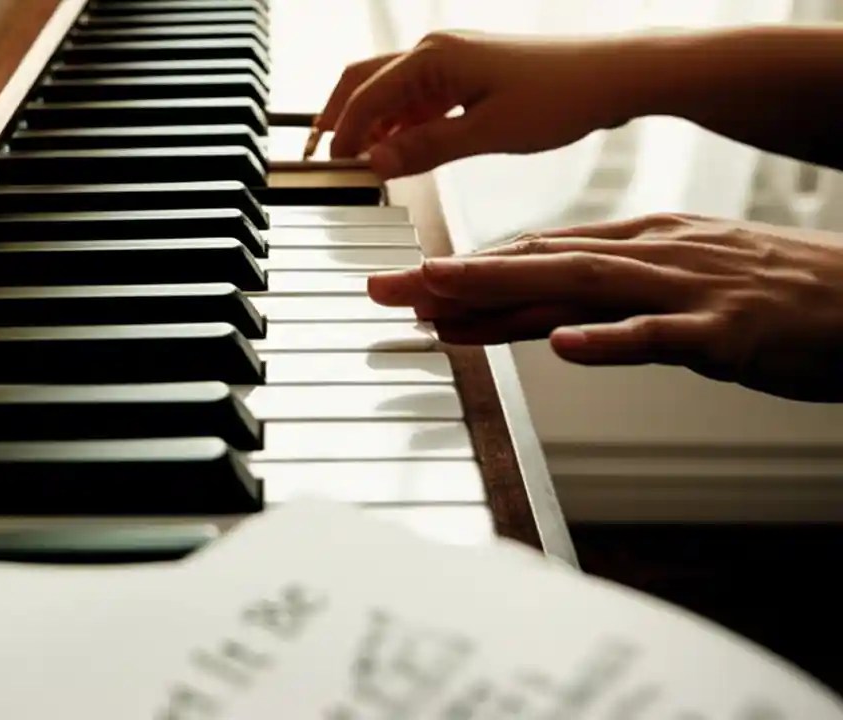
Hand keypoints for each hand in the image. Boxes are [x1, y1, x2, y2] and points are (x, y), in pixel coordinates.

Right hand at [317, 31, 647, 179]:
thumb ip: (425, 149)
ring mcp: (450, 61)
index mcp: (432, 58)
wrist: (612, 76)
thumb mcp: (487, 133)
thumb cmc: (561, 96)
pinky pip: (417, 98)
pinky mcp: (466, 75)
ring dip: (371, 125)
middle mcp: (434, 52)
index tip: (332, 167)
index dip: (342, 134)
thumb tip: (376, 161)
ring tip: (364, 163)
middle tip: (325, 158)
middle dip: (340, 119)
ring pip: (388, 92)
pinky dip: (400, 124)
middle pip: (364, 82)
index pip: (365, 97)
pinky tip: (402, 151)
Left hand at [366, 214, 842, 402]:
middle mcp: (651, 256)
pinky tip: (565, 346)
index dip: (466, 272)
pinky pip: (662, 335)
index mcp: (639, 245)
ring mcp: (687, 290)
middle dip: (456, 276)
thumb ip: (604, 301)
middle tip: (388, 290)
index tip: (408, 287)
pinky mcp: (728, 331)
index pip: (535, 255)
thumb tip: (533, 321)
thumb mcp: (676, 286)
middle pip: (537, 263)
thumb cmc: (770, 298)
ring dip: (504, 292)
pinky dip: (612, 339)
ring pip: (580, 286)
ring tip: (441, 296)